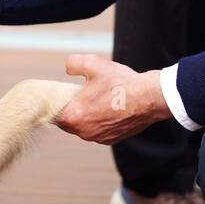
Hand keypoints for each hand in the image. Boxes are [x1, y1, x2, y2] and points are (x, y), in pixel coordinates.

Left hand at [55, 54, 171, 144]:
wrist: (150, 97)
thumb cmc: (121, 82)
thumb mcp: (92, 64)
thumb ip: (73, 64)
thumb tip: (68, 69)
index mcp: (74, 116)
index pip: (54, 113)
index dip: (57, 102)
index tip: (63, 94)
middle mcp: (84, 132)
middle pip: (68, 121)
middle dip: (72, 108)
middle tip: (82, 94)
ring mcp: (98, 138)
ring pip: (84, 126)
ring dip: (87, 115)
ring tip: (99, 99)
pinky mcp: (111, 139)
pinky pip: (98, 130)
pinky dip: (100, 121)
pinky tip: (109, 108)